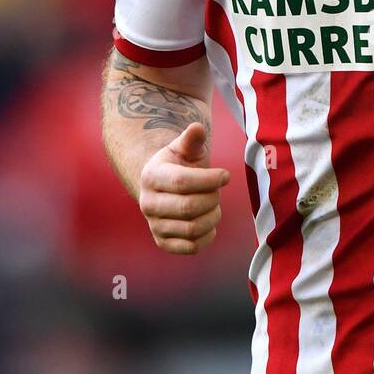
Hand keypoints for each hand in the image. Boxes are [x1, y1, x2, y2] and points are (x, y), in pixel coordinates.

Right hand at [138, 122, 230, 254]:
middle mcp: (148, 203)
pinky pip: (192, 247)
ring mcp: (154, 225)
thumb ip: (192, 139)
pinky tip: (209, 221)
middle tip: (217, 192)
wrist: (162, 188)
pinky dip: (208, 236)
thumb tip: (197, 127)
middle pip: (189, 207)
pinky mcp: (163, 242)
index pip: (182, 182)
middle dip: (213, 198)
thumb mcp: (184, 149)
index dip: (210, 179)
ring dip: (213, 216)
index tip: (225, 175)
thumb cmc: (179, 165)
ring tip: (214, 205)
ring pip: (193, 228)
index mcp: (152, 176)